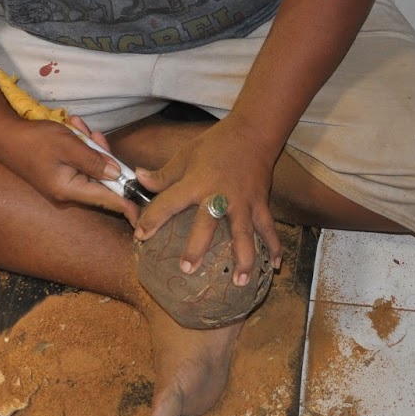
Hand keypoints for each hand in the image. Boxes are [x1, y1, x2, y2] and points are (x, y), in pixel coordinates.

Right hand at [0, 115, 140, 219]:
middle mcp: (69, 192)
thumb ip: (94, 161)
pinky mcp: (62, 175)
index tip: (144, 210)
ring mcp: (65, 184)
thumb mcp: (69, 146)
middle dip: (105, 157)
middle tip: (94, 135)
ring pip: (93, 169)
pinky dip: (83, 147)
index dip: (128, 204)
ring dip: (92, 147)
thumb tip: (117, 174)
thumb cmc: (35, 140)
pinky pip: (82, 163)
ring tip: (78, 127)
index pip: (107, 201)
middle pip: (103, 181)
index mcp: (70, 190)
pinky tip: (75, 130)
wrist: (4, 134)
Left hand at [131, 117, 282, 284]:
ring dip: (243, 258)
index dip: (153, 218)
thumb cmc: (215, 144)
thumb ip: (163, 174)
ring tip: (239, 282)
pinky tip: (276, 266)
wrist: (252, 133)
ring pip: (244, 233)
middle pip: (208, 223)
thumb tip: (138, 178)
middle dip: (198, 246)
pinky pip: (269, 229)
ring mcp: (243, 202)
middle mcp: (220, 195)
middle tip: (187, 268)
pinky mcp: (261, 204)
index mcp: (197, 182)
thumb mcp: (185, 155)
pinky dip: (275, 247)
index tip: (141, 235)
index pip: (170, 202)